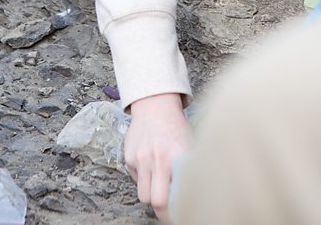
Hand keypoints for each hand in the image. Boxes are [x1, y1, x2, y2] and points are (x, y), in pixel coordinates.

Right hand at [124, 93, 191, 221]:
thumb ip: (188, 170)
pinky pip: (136, 178)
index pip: (175, 196)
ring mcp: (140, 159)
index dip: (176, 211)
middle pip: (155, 201)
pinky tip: (150, 164)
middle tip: (168, 209)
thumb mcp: (189, 147)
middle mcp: (156, 160)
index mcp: (176, 158)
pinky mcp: (128, 157)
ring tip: (159, 184)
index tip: (180, 213)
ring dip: (150, 194)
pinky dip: (143, 177)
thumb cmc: (176, 128)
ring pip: (142, 194)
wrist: (155, 106)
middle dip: (161, 210)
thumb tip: (191, 196)